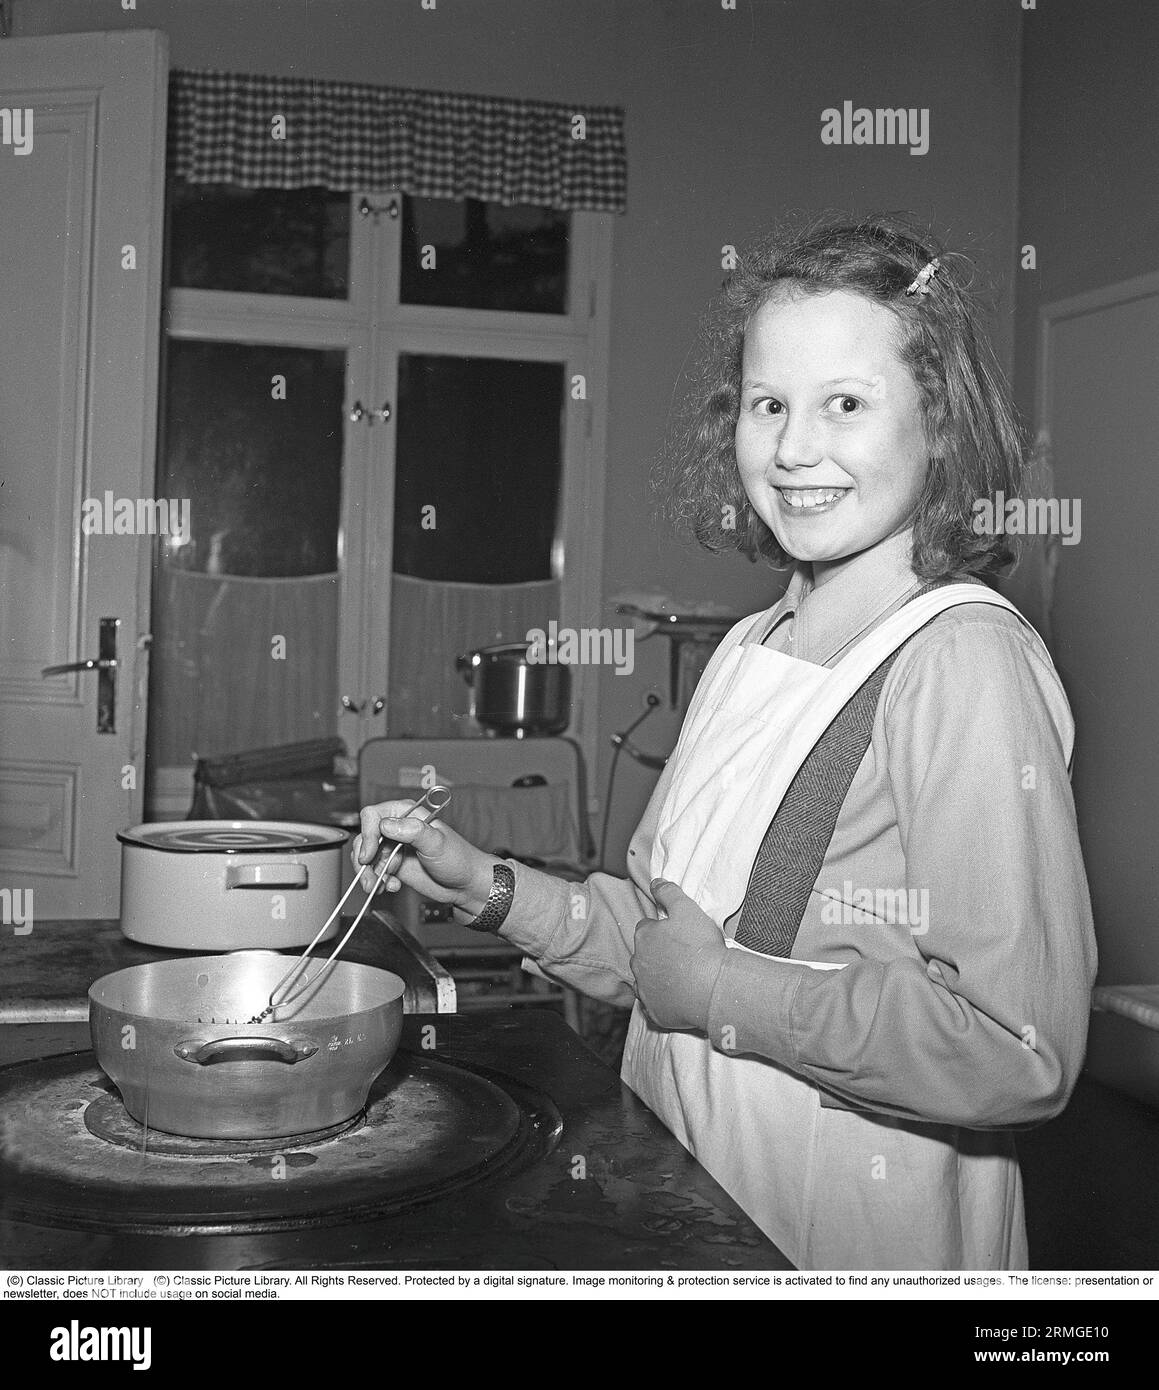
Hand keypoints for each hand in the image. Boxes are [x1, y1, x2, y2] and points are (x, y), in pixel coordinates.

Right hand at [352, 799, 495, 916]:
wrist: (465, 885)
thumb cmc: (458, 859)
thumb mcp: (437, 843)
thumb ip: (413, 831)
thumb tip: (387, 825)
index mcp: (406, 814)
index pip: (373, 816)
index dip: (368, 834)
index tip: (369, 855)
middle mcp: (397, 828)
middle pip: (365, 838)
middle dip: (364, 860)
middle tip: (372, 878)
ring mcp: (394, 847)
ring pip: (365, 857)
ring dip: (368, 874)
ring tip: (379, 886)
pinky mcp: (393, 865)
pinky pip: (373, 871)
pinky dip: (377, 881)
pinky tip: (392, 886)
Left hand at [630, 879, 726, 1032]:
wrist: (712, 988)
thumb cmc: (701, 946)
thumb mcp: (688, 909)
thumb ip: (669, 893)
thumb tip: (655, 882)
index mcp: (644, 937)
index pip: (646, 928)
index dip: (661, 930)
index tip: (677, 935)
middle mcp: (638, 963)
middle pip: (643, 954)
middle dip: (657, 954)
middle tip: (682, 956)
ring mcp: (644, 989)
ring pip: (646, 979)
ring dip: (658, 977)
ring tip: (682, 977)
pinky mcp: (654, 1011)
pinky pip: (653, 1004)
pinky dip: (662, 1000)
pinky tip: (678, 997)